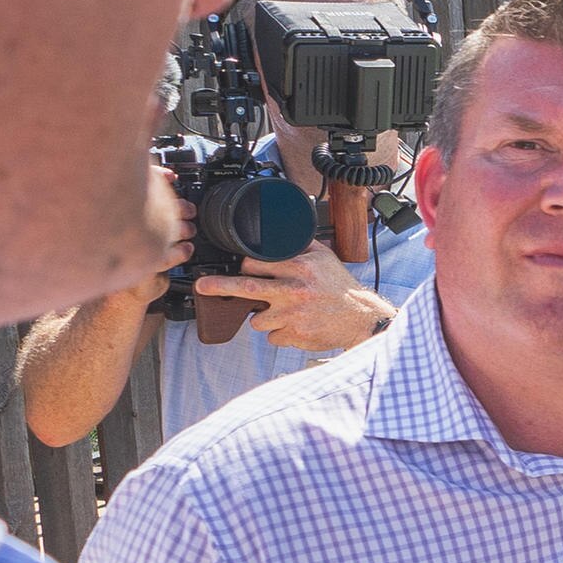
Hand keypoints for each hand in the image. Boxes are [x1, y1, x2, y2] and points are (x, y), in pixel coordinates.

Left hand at [232, 238, 394, 353]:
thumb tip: (278, 226)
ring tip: (282, 312)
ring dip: (262, 317)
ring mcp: (293, 316)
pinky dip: (279, 332)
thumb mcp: (324, 257)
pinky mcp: (295, 335)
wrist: (361, 318)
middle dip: (219, 286)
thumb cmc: (340, 287)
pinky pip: (272, 336)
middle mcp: (294, 291)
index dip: (246, 267)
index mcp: (299, 268)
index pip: (256, 263)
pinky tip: (294, 325)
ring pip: (256, 319)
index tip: (244, 269)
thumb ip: (299, 243)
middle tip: (202, 286)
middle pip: (246, 288)